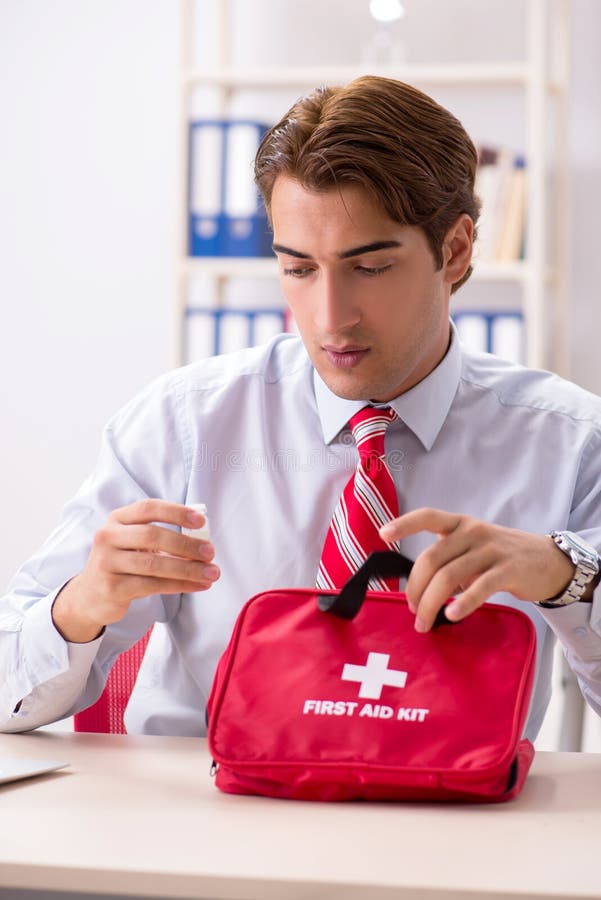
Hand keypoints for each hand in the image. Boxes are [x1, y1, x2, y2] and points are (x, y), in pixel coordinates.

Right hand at [52, 500, 219, 641]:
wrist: (90, 596)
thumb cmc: (123, 563)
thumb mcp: (134, 543)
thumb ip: (162, 536)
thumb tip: (202, 539)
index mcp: (117, 519)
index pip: (148, 508)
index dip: (176, 512)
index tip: (201, 521)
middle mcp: (108, 537)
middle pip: (152, 536)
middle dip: (186, 544)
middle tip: (210, 552)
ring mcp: (107, 563)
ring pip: (154, 564)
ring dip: (188, 569)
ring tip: (211, 573)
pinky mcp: (111, 588)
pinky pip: (152, 585)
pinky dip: (179, 585)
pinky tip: (197, 585)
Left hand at [379, 508, 574, 631]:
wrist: (549, 561)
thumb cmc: (501, 557)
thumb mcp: (472, 550)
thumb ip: (448, 562)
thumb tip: (419, 590)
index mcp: (459, 525)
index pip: (428, 516)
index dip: (404, 524)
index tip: (383, 534)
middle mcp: (472, 532)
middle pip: (432, 559)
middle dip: (415, 588)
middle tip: (411, 610)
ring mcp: (491, 550)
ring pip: (450, 576)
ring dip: (431, 602)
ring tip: (424, 622)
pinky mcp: (509, 569)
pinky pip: (480, 587)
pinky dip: (463, 603)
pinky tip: (452, 615)